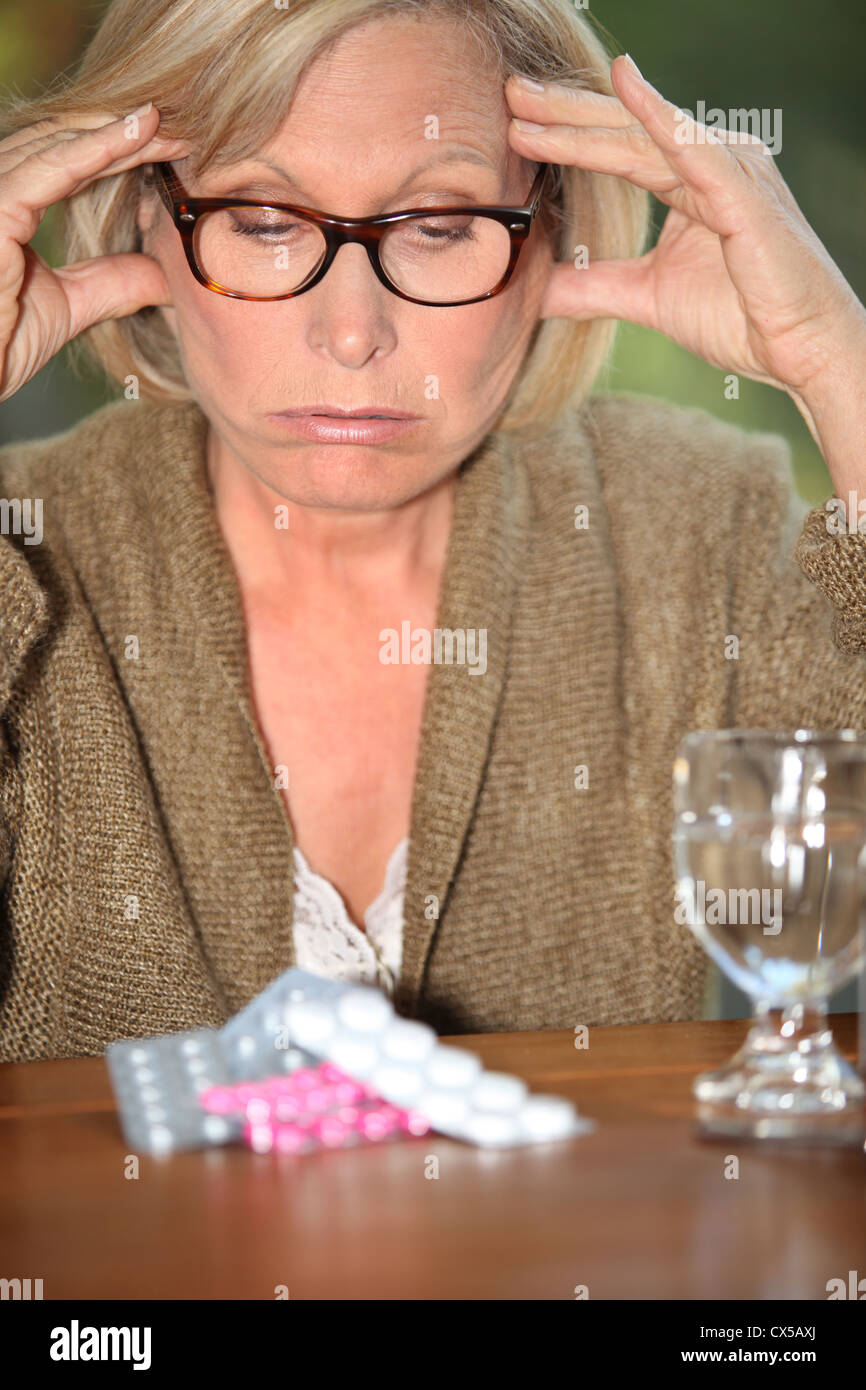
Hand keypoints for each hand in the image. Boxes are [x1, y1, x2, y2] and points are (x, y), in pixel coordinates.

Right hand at [0, 105, 190, 401]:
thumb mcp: (67, 308)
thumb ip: (109, 284)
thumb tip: (165, 276)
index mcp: (3, 210)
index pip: (61, 166)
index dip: (113, 153)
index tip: (168, 148)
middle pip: (58, 144)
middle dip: (119, 133)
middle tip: (179, 125)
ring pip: (57, 144)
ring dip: (116, 132)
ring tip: (166, 121)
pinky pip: (49, 168)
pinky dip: (95, 149)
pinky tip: (137, 135)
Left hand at [505, 57, 865, 408]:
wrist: (799, 348)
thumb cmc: (740, 317)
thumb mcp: (646, 298)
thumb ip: (594, 288)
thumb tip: (536, 291)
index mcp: (689, 179)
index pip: (617, 147)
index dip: (566, 134)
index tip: (512, 125)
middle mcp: (710, 162)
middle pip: (624, 129)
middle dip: (564, 112)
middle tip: (508, 92)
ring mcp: (729, 170)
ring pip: (644, 136)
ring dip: (584, 119)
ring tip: (529, 106)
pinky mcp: (744, 191)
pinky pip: (693, 147)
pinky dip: (657, 115)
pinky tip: (624, 85)